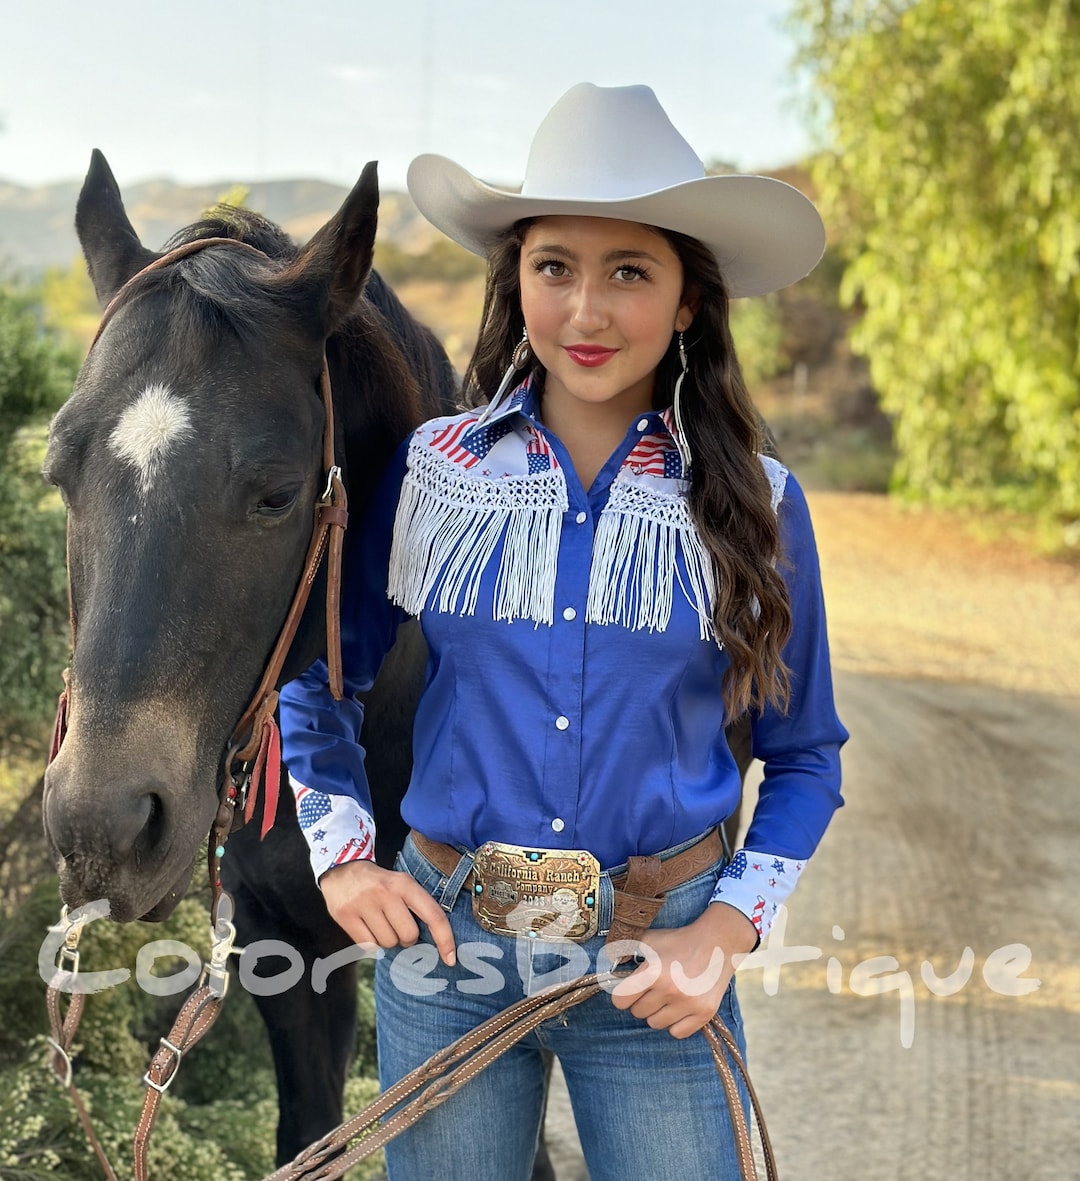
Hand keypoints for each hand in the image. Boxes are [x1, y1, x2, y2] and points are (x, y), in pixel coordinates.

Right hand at [319, 859, 456, 965]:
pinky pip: (369, 947)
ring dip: (387, 940)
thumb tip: (439, 942)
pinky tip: (366, 927)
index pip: (433, 915)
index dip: (445, 940)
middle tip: (397, 926)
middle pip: (409, 935)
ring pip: (388, 943)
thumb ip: (417, 906)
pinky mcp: (346, 915)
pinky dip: (371, 944)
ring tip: (379, 923)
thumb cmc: (380, 884)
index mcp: (405, 884)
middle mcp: (386, 892)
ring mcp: (364, 903)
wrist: (342, 869)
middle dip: (407, 939)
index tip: (450, 959)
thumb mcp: (401, 884)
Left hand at [608, 902, 756, 1038]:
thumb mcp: (648, 940)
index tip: (629, 989)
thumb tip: (603, 963)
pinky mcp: (704, 1013)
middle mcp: (670, 989)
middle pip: (638, 1013)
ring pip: (656, 1024)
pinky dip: (675, 1023)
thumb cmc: (678, 941)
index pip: (620, 1000)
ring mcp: (688, 1003)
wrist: (717, 943)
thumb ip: (623, 951)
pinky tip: (679, 1007)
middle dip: (641, 1001)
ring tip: (667, 995)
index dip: (623, 994)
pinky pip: (677, 1033)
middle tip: (653, 988)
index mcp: (653, 971)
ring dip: (657, 1012)